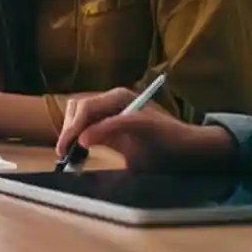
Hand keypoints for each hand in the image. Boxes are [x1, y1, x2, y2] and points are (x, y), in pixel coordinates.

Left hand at [55, 88, 236, 173]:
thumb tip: (74, 145)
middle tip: (66, 152)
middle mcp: (119, 98)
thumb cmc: (158, 150)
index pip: (80, 109)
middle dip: (68, 129)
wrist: (190, 152)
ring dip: (78, 128)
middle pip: (79, 106)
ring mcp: (131, 105)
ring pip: (90, 108)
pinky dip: (99, 130)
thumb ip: (101, 137)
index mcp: (114, 104)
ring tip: (76, 150)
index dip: (67, 129)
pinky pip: (115, 121)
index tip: (61, 151)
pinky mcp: (143, 119)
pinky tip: (86, 141)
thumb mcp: (122, 144)